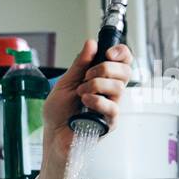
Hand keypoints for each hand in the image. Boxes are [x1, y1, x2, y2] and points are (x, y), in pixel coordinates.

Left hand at [41, 40, 133, 165]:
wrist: (52, 135)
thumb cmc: (59, 112)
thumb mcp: (65, 82)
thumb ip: (80, 64)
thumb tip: (91, 43)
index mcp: (103, 79)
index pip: (123, 61)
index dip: (121, 53)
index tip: (108, 53)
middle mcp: (110, 92)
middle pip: (126, 71)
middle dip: (105, 68)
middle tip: (87, 76)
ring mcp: (112, 107)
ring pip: (119, 87)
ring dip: (96, 85)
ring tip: (80, 93)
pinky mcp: (109, 123)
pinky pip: (113, 107)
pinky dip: (97, 100)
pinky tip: (84, 101)